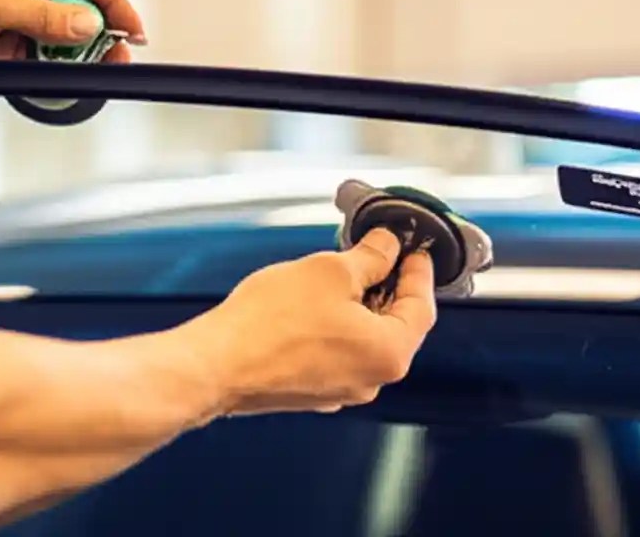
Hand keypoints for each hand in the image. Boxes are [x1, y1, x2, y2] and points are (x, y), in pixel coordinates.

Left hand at [0, 0, 145, 61]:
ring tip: (84, 73)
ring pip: (47, 25)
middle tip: (112, 60)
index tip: (132, 32)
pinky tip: (48, 76)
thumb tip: (88, 25)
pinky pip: (22, 42)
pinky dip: (36, 59)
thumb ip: (47, 18)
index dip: (113, 2)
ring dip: (63, 49)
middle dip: (91, 31)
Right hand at [184, 229, 436, 415]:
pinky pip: (335, 353)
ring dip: (356, 307)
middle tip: (376, 255)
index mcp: (388, 353)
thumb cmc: (269, 323)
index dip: (419, 273)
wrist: (217, 363)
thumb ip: (370, 258)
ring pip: (361, 339)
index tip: (414, 253)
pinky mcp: (309, 391)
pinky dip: (332, 327)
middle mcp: (370, 380)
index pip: (422, 307)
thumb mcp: (330, 271)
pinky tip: (310, 305)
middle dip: (386, 287)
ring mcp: (339, 389)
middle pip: (393, 326)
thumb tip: (387, 247)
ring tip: (335, 275)